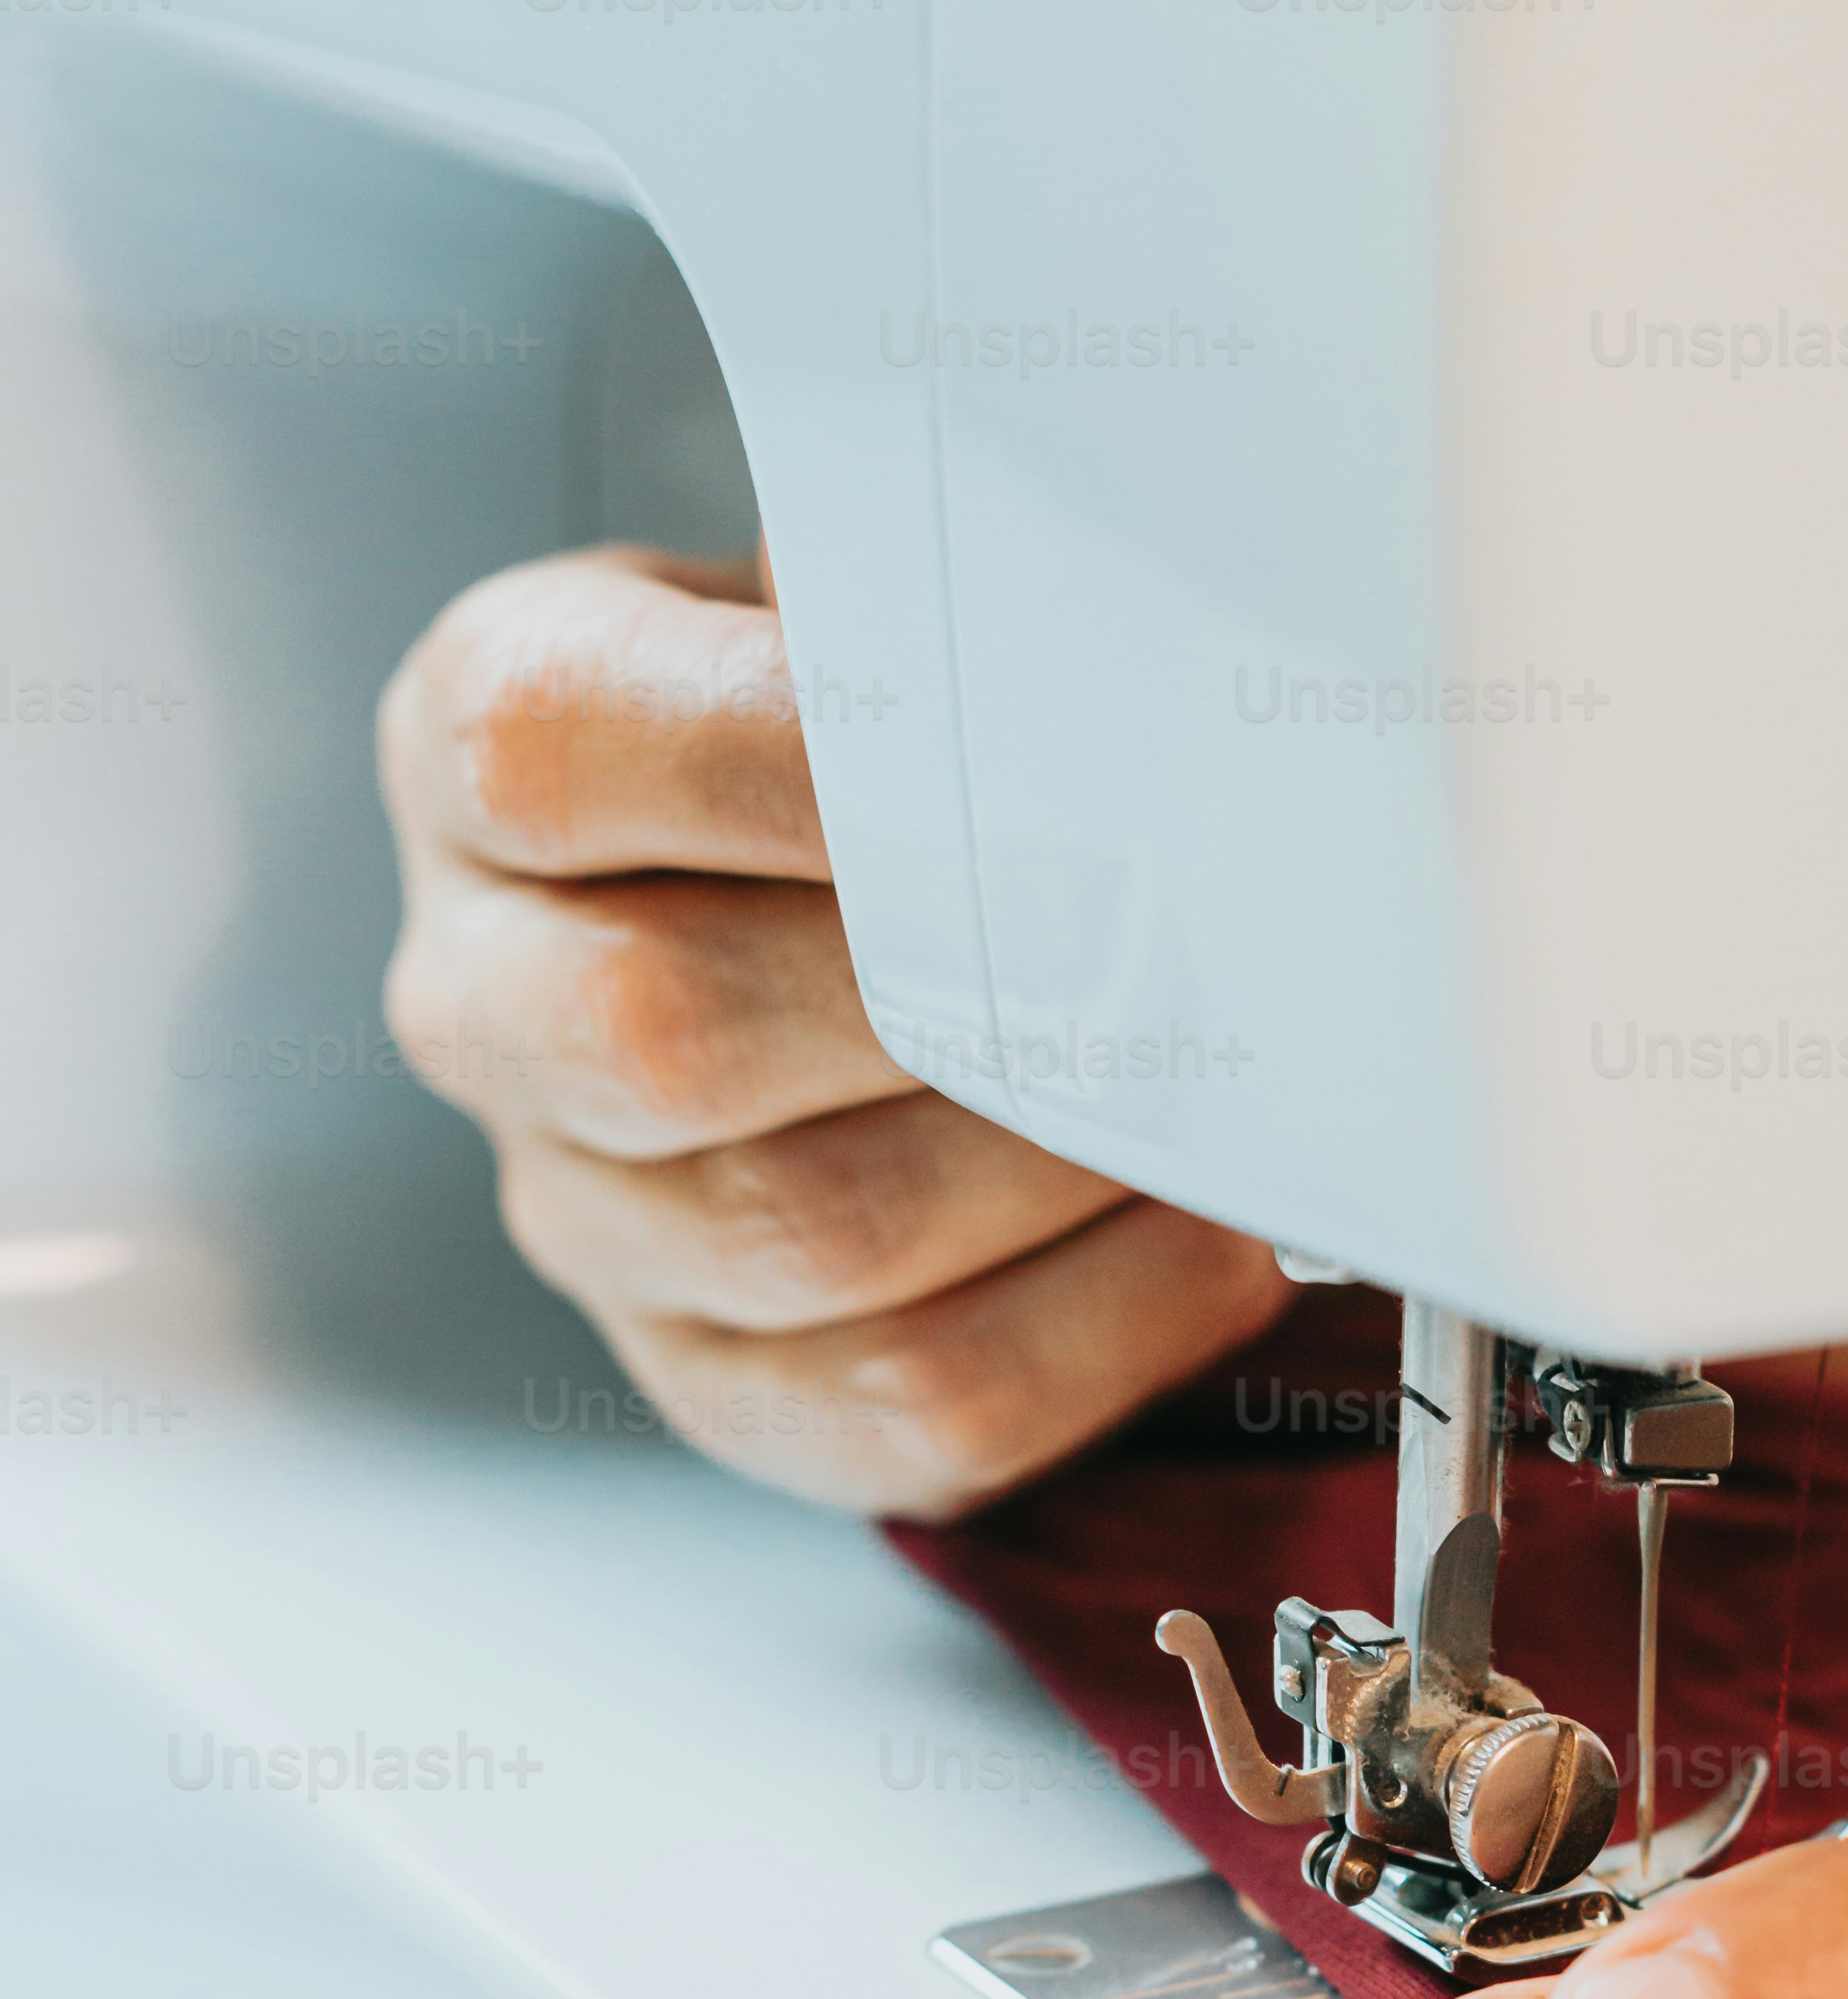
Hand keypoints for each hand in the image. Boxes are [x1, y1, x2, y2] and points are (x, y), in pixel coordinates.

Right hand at [377, 543, 1287, 1513]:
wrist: (847, 909)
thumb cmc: (869, 742)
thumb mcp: (845, 605)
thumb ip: (900, 600)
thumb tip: (1065, 662)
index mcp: (485, 748)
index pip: (558, 753)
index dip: (798, 762)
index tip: (1019, 755)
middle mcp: (487, 998)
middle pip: (667, 1030)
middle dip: (949, 990)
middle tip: (1147, 940)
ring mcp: (586, 1215)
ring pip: (807, 1232)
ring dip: (1047, 1162)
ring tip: (1206, 1088)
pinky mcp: (715, 1376)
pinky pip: (907, 1398)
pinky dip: (1099, 1321)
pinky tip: (1210, 1237)